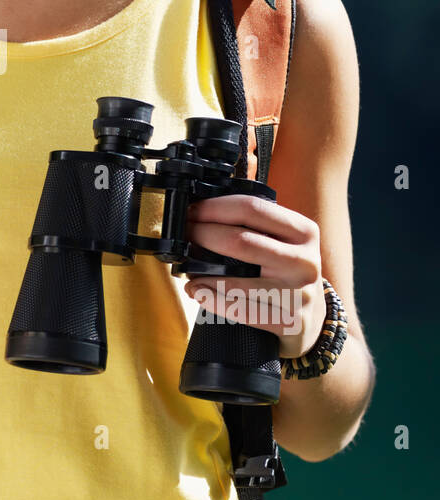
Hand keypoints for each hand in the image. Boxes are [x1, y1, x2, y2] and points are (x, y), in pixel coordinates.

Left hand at [180, 194, 325, 358]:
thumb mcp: (284, 238)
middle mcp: (305, 261)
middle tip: (184, 235)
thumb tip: (231, 177)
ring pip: (237, 281)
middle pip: (241, 242)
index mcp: (304, 232)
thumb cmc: (287, 269)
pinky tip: (198, 291)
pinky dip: (212, 300)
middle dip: (203, 235)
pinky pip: (241, 312)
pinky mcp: (290, 323)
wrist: (314, 317)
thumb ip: (257, 213)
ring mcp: (300, 294)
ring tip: (185, 268)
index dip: (215, 207)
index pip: (252, 209)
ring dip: (202, 273)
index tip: (192, 210)